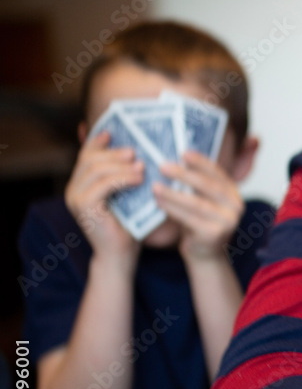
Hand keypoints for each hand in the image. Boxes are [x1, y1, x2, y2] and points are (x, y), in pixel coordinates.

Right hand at [65, 131, 142, 264]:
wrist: (121, 255)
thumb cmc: (129, 226)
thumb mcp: (129, 196)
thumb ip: (127, 177)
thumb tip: (139, 155)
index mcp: (82, 184)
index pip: (86, 155)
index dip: (97, 141)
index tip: (113, 133)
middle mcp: (74, 188)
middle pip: (90, 158)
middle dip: (114, 152)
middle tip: (135, 151)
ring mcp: (75, 197)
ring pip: (96, 169)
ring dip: (120, 165)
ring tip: (141, 167)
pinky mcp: (83, 207)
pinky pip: (102, 184)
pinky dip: (121, 178)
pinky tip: (138, 179)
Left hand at [154, 151, 243, 261]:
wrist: (204, 254)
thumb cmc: (198, 223)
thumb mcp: (201, 200)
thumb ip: (196, 185)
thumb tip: (174, 160)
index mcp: (233, 193)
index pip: (218, 173)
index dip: (201, 162)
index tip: (183, 153)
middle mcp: (236, 206)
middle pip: (209, 186)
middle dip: (184, 175)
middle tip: (163, 166)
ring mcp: (228, 222)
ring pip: (198, 204)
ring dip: (174, 193)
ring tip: (155, 186)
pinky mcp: (215, 235)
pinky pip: (190, 219)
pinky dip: (173, 210)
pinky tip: (159, 203)